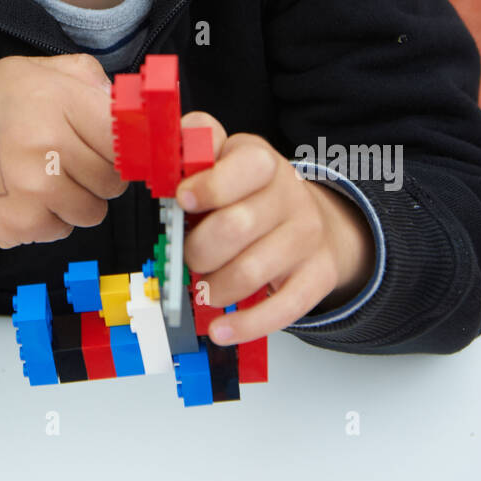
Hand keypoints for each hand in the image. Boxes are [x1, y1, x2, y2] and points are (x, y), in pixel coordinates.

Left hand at [175, 113, 375, 343]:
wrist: (313, 219)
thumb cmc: (251, 192)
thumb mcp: (225, 159)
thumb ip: (194, 151)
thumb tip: (162, 154)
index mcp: (261, 161)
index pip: (243, 168)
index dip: (208, 186)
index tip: (182, 200)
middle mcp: (290, 196)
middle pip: (235, 227)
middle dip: (197, 249)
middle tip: (187, 255)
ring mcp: (307, 237)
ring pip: (250, 273)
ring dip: (213, 287)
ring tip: (204, 285)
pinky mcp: (318, 276)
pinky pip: (282, 309)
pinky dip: (245, 325)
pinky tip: (220, 329)